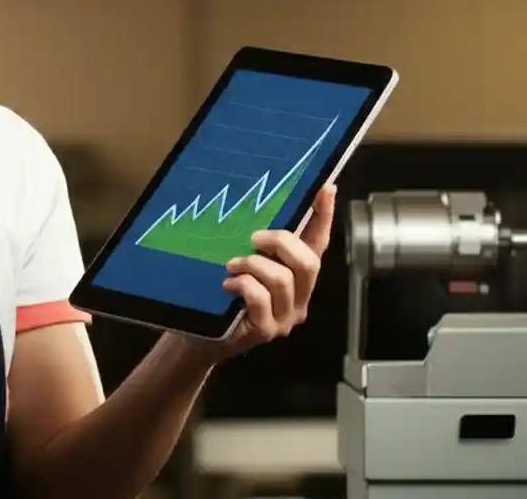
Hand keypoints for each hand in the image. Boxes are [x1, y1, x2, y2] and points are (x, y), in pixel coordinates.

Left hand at [208, 184, 335, 360]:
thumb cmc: (222, 296)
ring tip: (232, 265)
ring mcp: (285, 318)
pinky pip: (260, 298)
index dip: (324, 217)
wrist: (200, 338)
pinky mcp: (266, 330)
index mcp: (298, 279)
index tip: (326, 188)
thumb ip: (259, 247)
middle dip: (280, 243)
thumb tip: (259, 212)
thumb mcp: (244, 265)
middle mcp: (299, 299)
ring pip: (282, 279)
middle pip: (308, 263)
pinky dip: (242, 285)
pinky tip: (227, 285)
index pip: (318, 245)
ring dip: (253, 264)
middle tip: (253, 238)